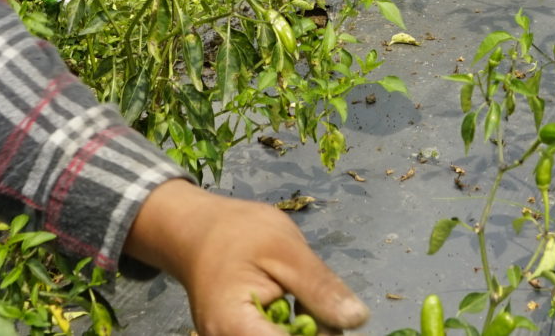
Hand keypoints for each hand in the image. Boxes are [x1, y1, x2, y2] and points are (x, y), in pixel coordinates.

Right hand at [125, 180, 365, 335]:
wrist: (196, 230)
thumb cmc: (237, 233)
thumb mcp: (286, 251)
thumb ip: (319, 288)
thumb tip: (358, 319)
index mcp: (237, 329)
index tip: (338, 320)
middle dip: (315, 333)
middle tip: (329, 311)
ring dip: (305, 331)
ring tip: (310, 305)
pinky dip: (291, 331)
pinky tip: (299, 311)